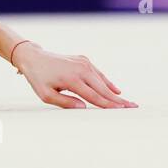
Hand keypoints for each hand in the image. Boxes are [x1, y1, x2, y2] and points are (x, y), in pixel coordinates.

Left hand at [12, 42, 137, 108]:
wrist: (33, 57)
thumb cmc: (38, 78)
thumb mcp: (45, 94)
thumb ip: (65, 102)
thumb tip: (84, 108)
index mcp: (72, 79)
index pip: (95, 96)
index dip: (110, 105)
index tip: (123, 111)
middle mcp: (80, 69)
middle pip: (103, 89)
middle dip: (118, 100)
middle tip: (134, 108)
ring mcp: (83, 63)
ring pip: (102, 80)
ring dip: (114, 92)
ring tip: (127, 103)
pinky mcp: (83, 59)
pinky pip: (98, 73)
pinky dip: (106, 82)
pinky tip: (115, 90)